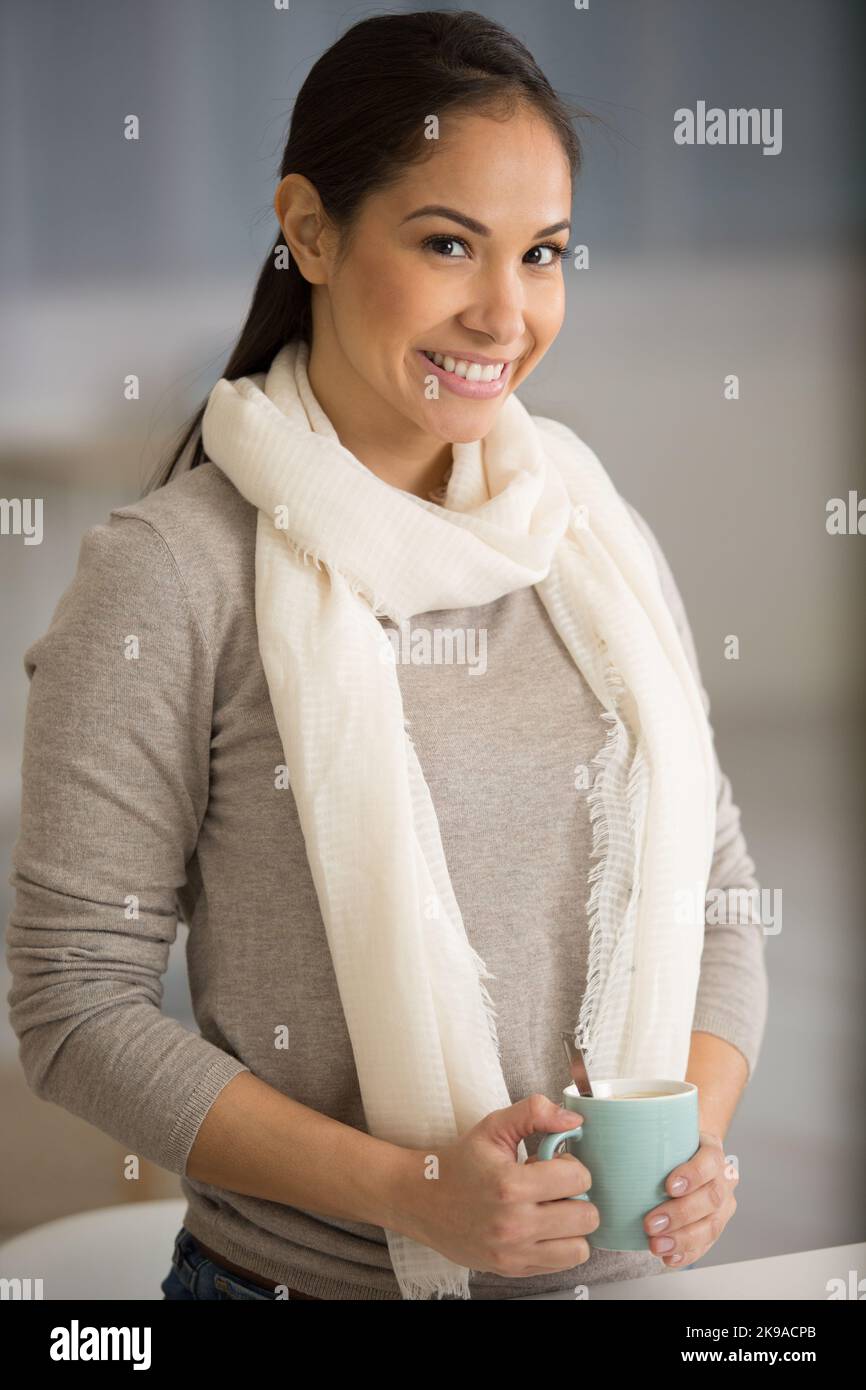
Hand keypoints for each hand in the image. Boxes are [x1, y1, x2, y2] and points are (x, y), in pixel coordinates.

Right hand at [397, 1093, 599, 1277]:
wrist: (421, 1200)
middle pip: (587, 1217)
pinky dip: (558, 1246)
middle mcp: (514, 1224)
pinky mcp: (511, 1270)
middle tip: (554, 1188)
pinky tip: (538, 1227)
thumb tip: (575, 1121)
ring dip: (572, 1227)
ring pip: (579, 1249)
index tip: (553, 1163)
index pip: (579, 1179)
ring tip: (550, 1210)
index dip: (572, 1166)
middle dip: (577, 1197)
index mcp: (511, 1185)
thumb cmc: (460, 1162)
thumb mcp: (493, 1126)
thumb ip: (535, 1112)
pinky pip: (560, 1265)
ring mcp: (513, 1253)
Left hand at [644, 1130, 737, 1267]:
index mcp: (710, 1149)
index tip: (668, 1186)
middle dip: (680, 1214)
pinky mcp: (716, 1226)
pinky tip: (669, 1257)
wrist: (685, 1160)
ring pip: (711, 1226)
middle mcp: (722, 1178)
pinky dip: (686, 1253)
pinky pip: (706, 1245)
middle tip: (650, 1224)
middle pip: (711, 1197)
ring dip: (682, 1239)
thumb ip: (637, 1131)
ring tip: (655, 1245)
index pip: (710, 1161)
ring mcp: (722, 1205)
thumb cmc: (666, 1147)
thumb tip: (593, 1126)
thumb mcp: (660, 1134)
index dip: (693, 1174)